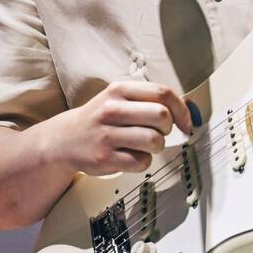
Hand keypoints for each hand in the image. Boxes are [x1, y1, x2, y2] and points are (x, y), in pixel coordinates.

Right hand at [41, 80, 194, 175]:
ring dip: (157, 146)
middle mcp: (112, 109)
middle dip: (168, 128)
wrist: (64, 140)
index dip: (182, 109)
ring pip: (155, 141)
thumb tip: (188, 106)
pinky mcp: (105, 158)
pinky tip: (131, 155)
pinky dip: (143, 161)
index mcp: (119, 90)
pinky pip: (142, 162)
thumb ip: (149, 98)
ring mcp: (107, 135)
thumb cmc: (100, 118)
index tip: (185, 122)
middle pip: (162, 116)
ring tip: (145, 144)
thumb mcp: (120, 98)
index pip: (163, 93)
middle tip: (159, 132)